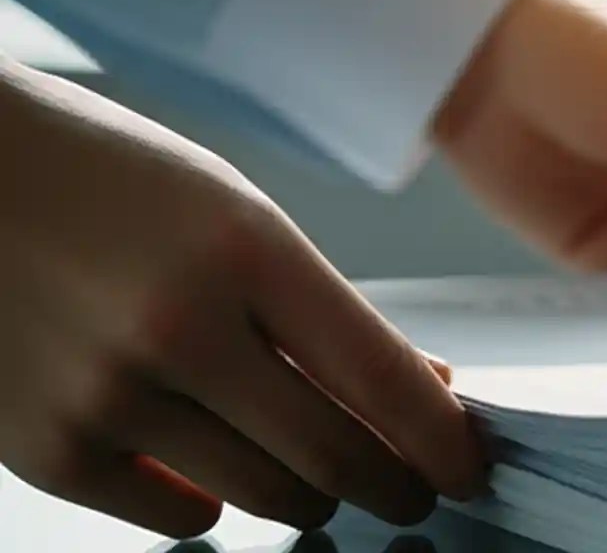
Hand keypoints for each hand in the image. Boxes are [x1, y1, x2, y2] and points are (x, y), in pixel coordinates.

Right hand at [0, 59, 483, 538]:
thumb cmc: (113, 182)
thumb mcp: (237, 214)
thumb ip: (322, 308)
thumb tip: (419, 388)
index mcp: (245, 248)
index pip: (382, 377)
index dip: (442, 440)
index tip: (469, 466)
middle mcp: (178, 325)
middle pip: (335, 456)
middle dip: (394, 485)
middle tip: (410, 489)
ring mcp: (104, 394)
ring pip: (268, 498)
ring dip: (317, 497)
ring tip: (326, 476)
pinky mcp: (46, 448)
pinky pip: (178, 516)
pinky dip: (218, 501)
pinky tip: (219, 466)